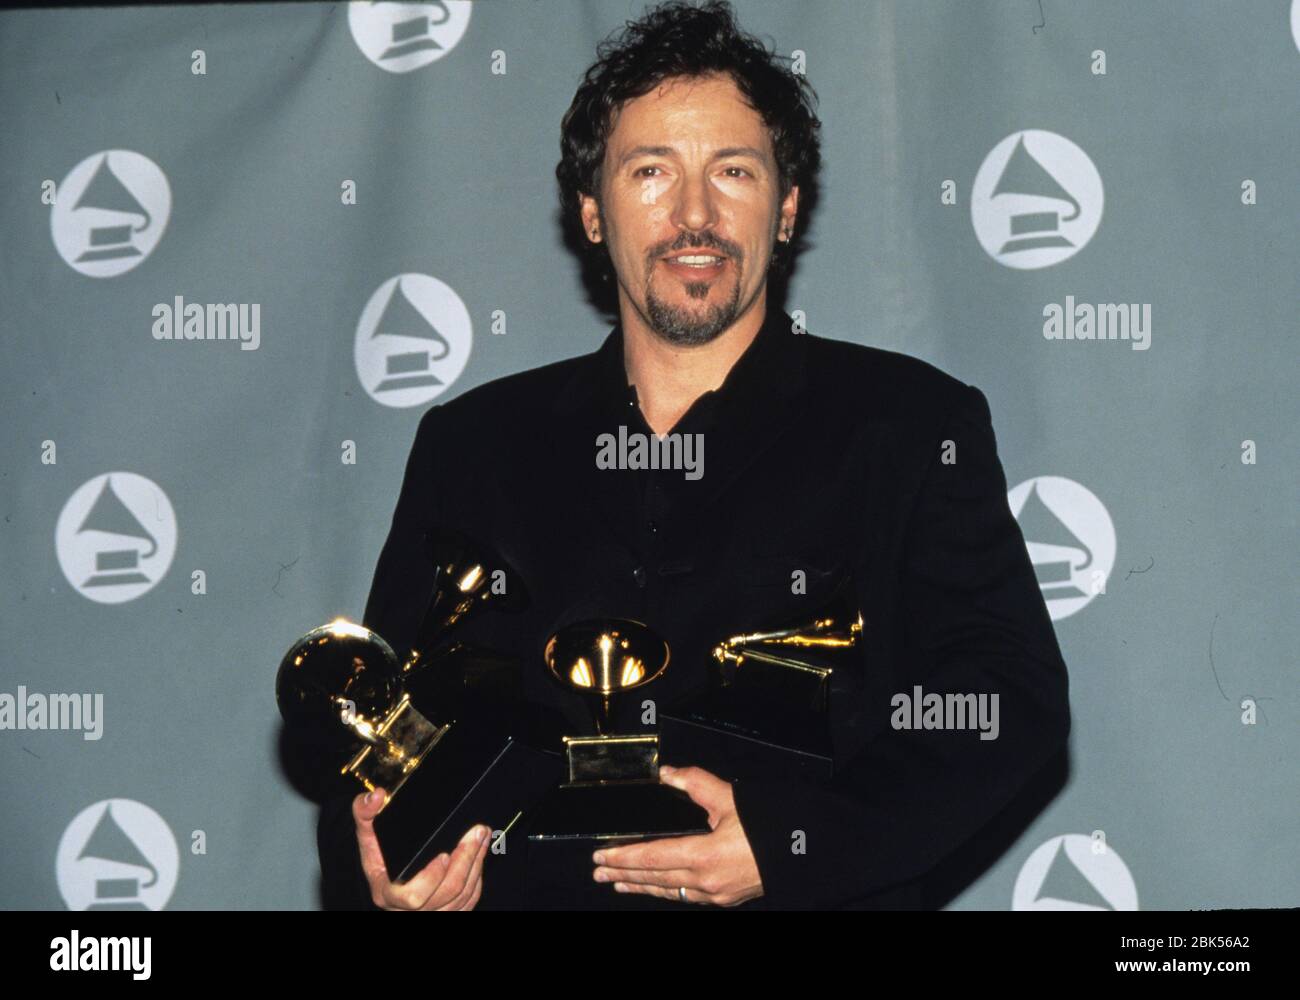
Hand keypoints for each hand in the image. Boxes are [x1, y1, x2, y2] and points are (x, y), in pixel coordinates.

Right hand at [353, 788, 489, 909]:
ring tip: (482, 836)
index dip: (431, 879)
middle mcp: (408, 911)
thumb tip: (375, 796)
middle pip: (446, 894)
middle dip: (465, 861)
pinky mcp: (447, 912)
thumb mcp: (366, 835)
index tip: (444, 854)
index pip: (412, 897)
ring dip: (476, 865)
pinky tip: (481, 854)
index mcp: (387, 894)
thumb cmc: (378, 856)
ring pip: (461, 898)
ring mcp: (430, 913)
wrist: (388, 876)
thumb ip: (364, 813)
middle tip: (476, 833)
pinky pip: (468, 901)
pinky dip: (477, 877)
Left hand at [591, 765, 763, 905]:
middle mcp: (706, 881)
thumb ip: (695, 783)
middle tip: (599, 873)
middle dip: (624, 875)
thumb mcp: (730, 798)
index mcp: (703, 856)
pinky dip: (668, 892)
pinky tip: (661, 889)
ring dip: (642, 887)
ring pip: (669, 892)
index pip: (651, 858)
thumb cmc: (770, 827)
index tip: (601, 857)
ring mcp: (716, 894)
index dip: (622, 858)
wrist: (802, 852)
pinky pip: (688, 897)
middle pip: (654, 879)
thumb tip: (667, 773)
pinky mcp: (727, 898)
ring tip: (620, 884)